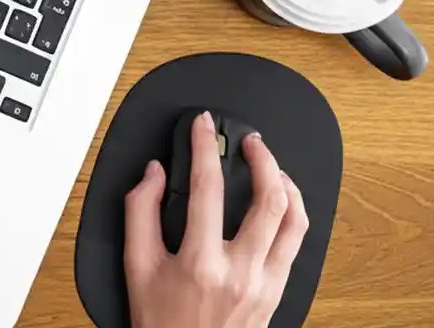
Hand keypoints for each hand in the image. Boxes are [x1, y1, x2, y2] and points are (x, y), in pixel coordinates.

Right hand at [123, 112, 309, 327]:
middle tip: (250, 141)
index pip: (208, 187)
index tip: (203, 126)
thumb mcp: (135, 268)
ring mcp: (265, 283)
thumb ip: (140, 213)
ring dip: (287, 184)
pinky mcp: (277, 292)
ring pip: (296, 221)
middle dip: (263, 159)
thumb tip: (154, 174)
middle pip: (269, 199)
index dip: (205, 146)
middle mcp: (240, 272)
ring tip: (273, 167)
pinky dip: (294, 215)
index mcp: (200, 262)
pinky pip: (297, 244)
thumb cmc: (161, 322)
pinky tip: (281, 203)